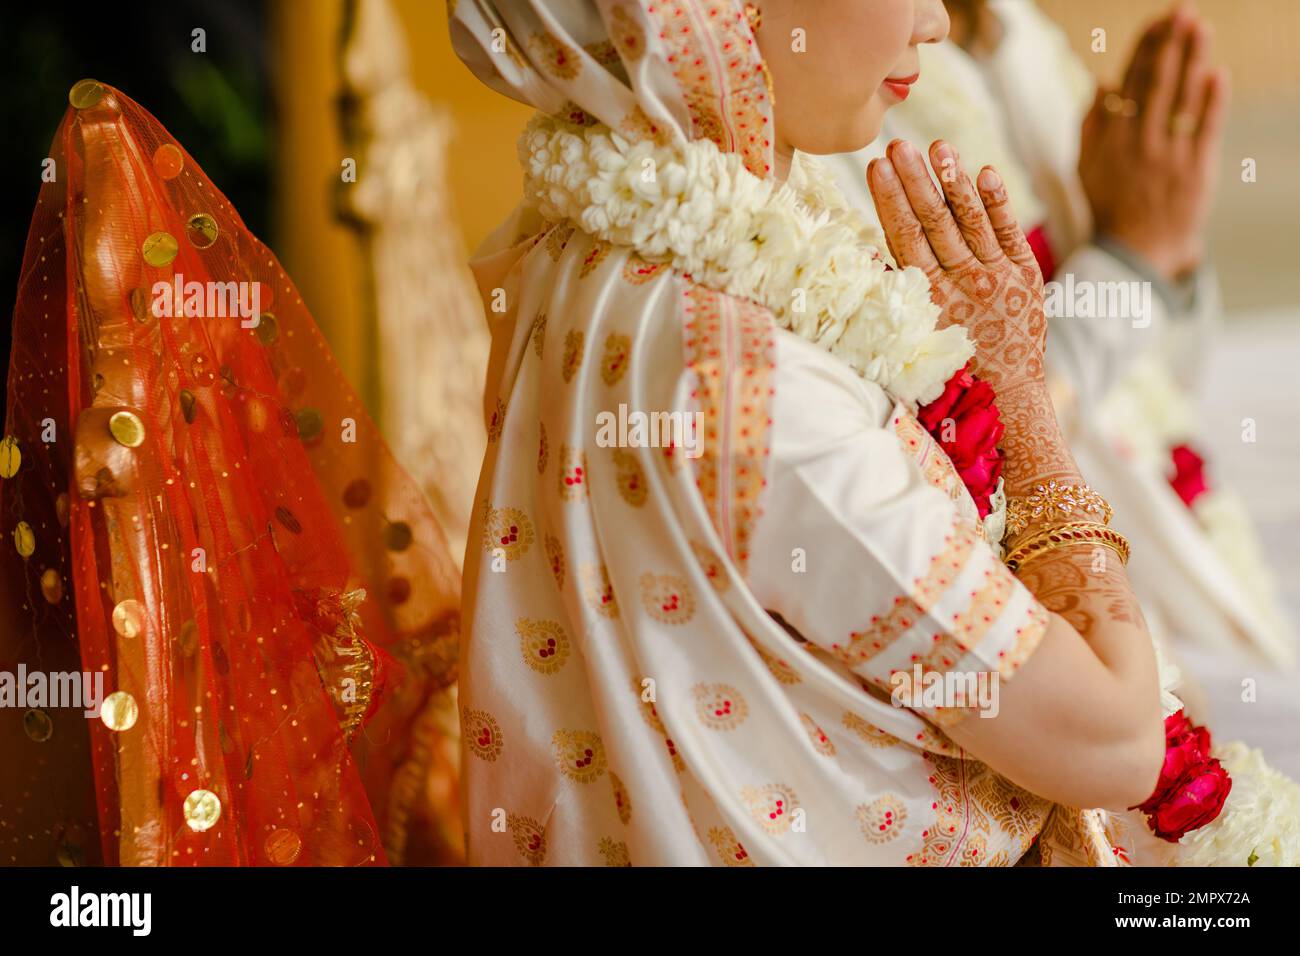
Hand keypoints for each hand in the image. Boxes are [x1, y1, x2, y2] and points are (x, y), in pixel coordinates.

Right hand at [867, 138, 1045, 394]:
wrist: (1009, 397)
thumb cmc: (952, 368)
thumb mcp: (919, 336)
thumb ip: (901, 295)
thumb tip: (868, 256)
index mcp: (929, 300)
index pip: (905, 239)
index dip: (890, 201)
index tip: (875, 166)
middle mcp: (962, 284)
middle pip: (934, 223)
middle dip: (915, 181)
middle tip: (898, 144)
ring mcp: (996, 277)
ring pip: (970, 222)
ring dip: (953, 181)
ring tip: (938, 146)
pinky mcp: (1024, 275)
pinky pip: (1008, 233)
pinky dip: (998, 203)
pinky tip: (985, 172)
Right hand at [1079, 7, 1227, 279]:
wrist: (1132, 254)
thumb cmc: (1109, 208)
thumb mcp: (1086, 168)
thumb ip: (1092, 124)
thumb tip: (1103, 81)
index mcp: (1111, 138)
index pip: (1131, 82)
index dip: (1145, 49)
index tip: (1158, 22)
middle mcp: (1138, 142)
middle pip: (1157, 83)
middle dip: (1170, 44)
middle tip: (1182, 11)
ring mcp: (1168, 156)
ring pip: (1181, 100)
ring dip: (1192, 61)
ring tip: (1201, 29)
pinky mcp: (1195, 171)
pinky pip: (1205, 131)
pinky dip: (1211, 103)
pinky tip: (1217, 76)